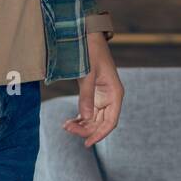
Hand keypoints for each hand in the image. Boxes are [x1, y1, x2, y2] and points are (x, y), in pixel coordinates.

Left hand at [63, 31, 121, 147]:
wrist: (87, 36)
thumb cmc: (90, 52)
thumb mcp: (87, 74)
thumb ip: (86, 96)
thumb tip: (85, 119)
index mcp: (115, 93)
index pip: (111, 121)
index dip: (100, 134)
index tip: (86, 143)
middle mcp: (111, 97)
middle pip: (101, 122)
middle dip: (86, 129)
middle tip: (67, 128)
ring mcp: (103, 96)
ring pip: (94, 119)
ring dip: (82, 125)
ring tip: (66, 125)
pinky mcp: (94, 94)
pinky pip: (89, 112)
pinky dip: (80, 118)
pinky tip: (69, 121)